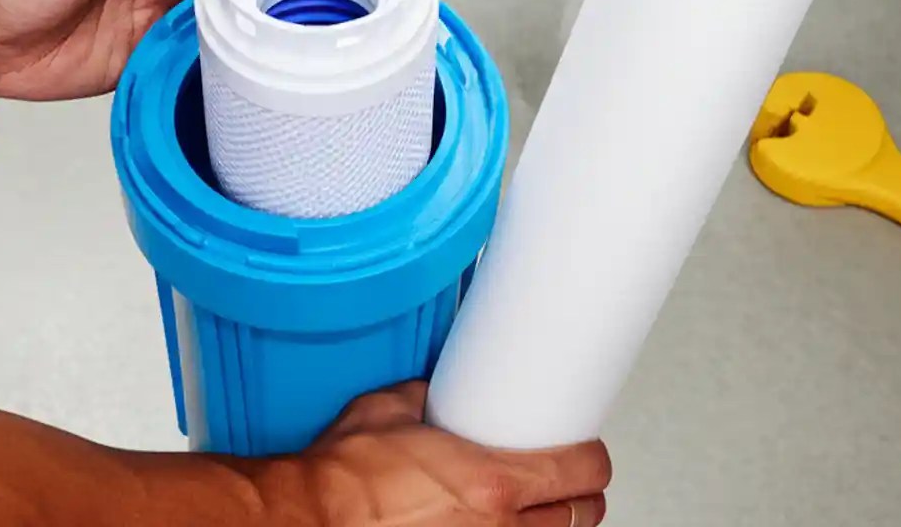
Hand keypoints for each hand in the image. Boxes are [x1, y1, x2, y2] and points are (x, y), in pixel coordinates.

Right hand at [284, 382, 611, 526]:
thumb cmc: (343, 478)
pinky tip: (504, 526)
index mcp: (492, 482)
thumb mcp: (391, 410)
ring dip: (551, 524)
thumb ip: (430, 397)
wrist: (309, 519)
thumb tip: (442, 387)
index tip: (582, 450)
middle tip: (563, 479)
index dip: (590, 458)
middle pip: (581, 516)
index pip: (581, 471)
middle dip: (576, 495)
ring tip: (537, 509)